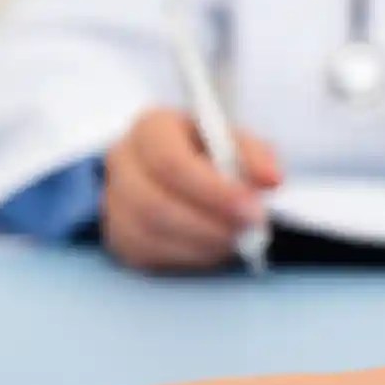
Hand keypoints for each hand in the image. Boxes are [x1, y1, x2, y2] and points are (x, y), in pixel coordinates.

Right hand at [103, 108, 280, 271]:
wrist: (184, 169)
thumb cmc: (212, 151)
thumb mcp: (238, 142)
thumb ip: (255, 156)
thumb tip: (270, 179)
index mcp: (151, 128)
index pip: (170, 162)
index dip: (213, 190)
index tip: (252, 208)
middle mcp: (123, 161)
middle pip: (153, 203)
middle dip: (207, 224)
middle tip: (249, 232)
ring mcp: (114, 200)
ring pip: (148, 234)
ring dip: (201, 243)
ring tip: (237, 239)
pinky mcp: (119, 235)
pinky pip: (147, 255)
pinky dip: (187, 256)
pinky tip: (214, 247)